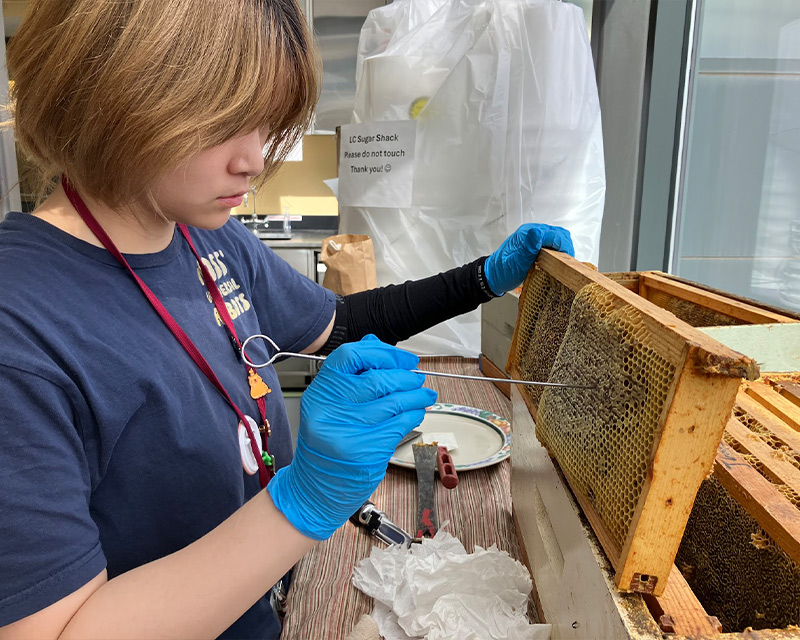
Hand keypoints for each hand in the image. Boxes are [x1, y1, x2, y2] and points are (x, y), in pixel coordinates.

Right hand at [267, 335, 436, 539]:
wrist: (315, 488)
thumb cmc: (326, 443)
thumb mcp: (329, 403)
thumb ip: (352, 373)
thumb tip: (376, 344)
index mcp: (320, 392)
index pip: (352, 356)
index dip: (384, 353)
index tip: (403, 359)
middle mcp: (330, 410)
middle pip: (378, 380)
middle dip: (406, 377)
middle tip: (417, 378)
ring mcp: (348, 433)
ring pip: (394, 403)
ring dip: (416, 396)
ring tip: (424, 394)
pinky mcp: (365, 453)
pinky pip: (399, 426)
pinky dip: (413, 416)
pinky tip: (417, 413)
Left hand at [484, 223, 573, 294]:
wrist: (494, 276)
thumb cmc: (503, 272)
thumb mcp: (515, 263)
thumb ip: (527, 248)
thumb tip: (537, 233)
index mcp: (527, 234)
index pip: (554, 234)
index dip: (563, 247)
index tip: (567, 260)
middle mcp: (532, 233)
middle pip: (559, 234)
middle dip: (565, 247)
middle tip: (565, 263)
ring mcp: (535, 238)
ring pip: (558, 238)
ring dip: (562, 249)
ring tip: (561, 263)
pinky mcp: (536, 244)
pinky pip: (553, 244)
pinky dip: (558, 251)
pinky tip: (555, 262)